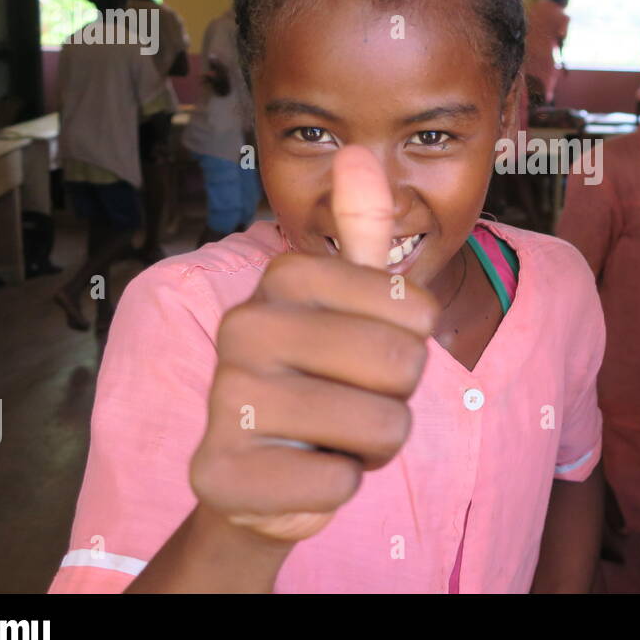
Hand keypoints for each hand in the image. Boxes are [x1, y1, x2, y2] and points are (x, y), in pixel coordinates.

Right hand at [190, 146, 438, 543]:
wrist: (258, 470)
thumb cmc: (321, 374)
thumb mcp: (348, 299)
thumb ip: (361, 229)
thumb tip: (361, 151)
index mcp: (284, 277)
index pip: (420, 313)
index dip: (414, 344)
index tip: (369, 350)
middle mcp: (243, 327)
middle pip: (403, 368)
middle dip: (397, 399)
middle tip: (352, 400)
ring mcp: (225, 400)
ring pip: (380, 429)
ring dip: (372, 446)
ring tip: (329, 435)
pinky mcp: (218, 474)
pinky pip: (338, 485)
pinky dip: (336, 488)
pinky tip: (301, 473)